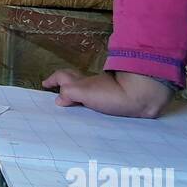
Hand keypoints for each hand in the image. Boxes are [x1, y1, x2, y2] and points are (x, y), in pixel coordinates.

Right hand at [41, 69, 173, 118]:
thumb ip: (69, 93)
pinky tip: (92, 110)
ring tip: (71, 102)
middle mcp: (92, 85)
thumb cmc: (112, 94)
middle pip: (74, 80)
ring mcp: (104, 92)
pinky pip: (97, 99)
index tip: (45, 84)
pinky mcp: (115, 101)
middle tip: (56, 90)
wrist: (142, 97)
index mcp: (82, 83)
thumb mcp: (85, 92)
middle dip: (64, 83)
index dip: (53, 79)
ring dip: (77, 93)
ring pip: (86, 89)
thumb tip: (58, 98)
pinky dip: (90, 101)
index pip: (63, 76)